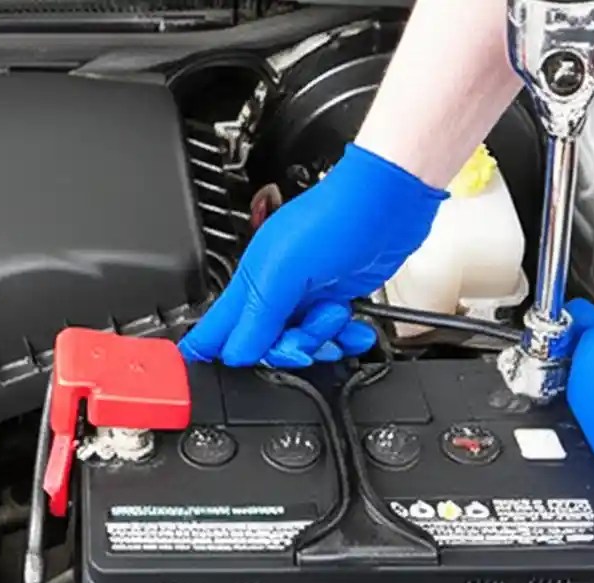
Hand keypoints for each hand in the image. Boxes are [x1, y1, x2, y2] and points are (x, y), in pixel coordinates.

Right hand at [179, 144, 446, 367]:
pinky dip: (349, 337)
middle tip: (307, 337)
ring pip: (302, 341)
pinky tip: (356, 328)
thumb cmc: (335, 218)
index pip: (217, 325)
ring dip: (324, 338)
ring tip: (337, 315)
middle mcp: (275, 288)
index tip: (205, 370)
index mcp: (252, 279)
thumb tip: (236, 353)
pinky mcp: (337, 294)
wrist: (389, 201)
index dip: (212, 350)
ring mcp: (306, 293)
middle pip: (265, 343)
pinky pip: (335, 333)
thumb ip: (258, 316)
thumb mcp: (284, 271)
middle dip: (289, 347)